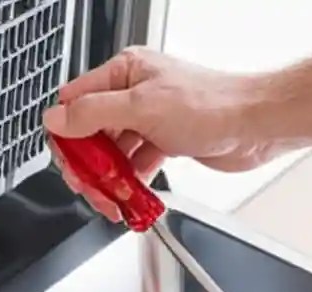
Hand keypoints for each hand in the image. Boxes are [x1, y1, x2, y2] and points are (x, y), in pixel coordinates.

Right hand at [43, 47, 275, 220]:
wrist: (255, 126)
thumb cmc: (211, 105)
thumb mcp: (141, 107)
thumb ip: (92, 113)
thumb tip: (56, 119)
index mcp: (125, 72)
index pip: (75, 101)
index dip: (67, 133)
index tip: (69, 160)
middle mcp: (134, 93)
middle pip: (91, 133)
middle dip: (88, 165)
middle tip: (90, 187)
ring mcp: (149, 119)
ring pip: (113, 153)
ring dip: (109, 179)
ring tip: (113, 199)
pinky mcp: (165, 141)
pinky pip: (135, 164)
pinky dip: (131, 183)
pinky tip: (132, 196)